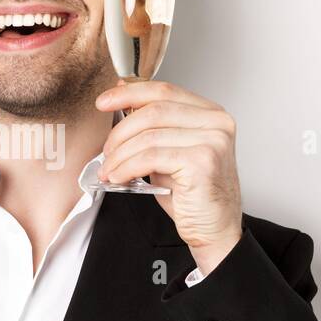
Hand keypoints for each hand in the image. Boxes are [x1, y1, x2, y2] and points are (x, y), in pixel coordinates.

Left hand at [96, 81, 242, 276]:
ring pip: (148, 136)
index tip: (104, 102)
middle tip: (106, 151)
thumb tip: (123, 100)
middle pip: (153, 111)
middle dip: (120, 131)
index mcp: (210, 114)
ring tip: (109, 170)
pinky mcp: (202, 161)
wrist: (214, 229)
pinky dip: (127, 167)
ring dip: (120, 155)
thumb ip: (154, 128)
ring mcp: (212, 140)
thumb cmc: (193, 194)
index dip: (130, 93)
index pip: (164, 91)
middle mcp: (216, 122)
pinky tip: (119, 177)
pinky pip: (150, 157)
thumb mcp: (170, 152)